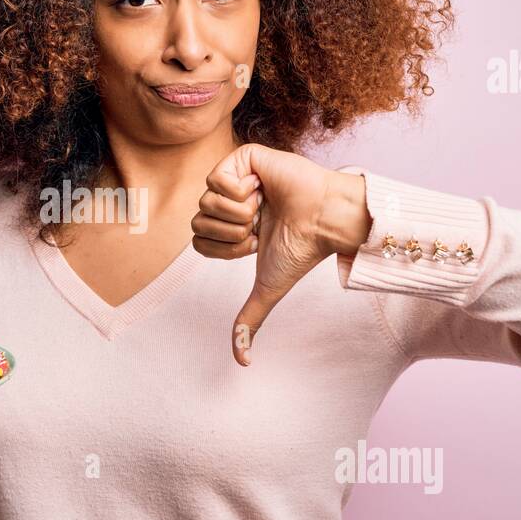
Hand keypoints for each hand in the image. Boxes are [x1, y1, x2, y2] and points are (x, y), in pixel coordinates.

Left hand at [191, 143, 370, 365]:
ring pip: (205, 201)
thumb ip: (250, 320)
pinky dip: (240, 191)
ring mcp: (235, 177)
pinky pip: (216, 178)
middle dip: (231, 232)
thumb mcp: (267, 288)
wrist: (323, 220)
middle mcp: (230, 200)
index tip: (253, 244)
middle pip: (197, 221)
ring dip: (239, 213)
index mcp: (231, 225)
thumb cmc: (301, 250)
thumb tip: (242, 363)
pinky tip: (263, 188)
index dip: (224, 249)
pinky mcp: (243, 156)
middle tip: (260, 225)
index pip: (198, 241)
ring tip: (264, 207)